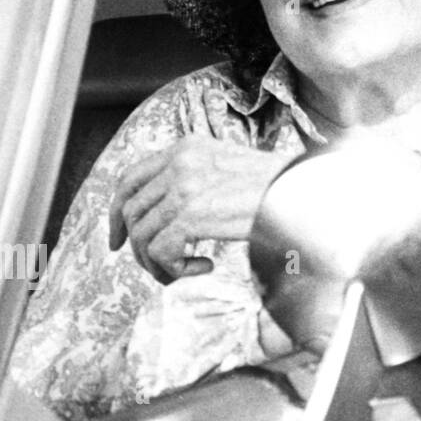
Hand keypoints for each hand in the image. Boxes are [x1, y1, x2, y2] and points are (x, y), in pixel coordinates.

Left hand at [108, 137, 292, 282]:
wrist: (301, 193)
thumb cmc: (276, 187)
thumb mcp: (228, 169)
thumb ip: (195, 179)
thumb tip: (167, 216)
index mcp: (186, 147)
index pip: (131, 177)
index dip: (118, 211)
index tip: (118, 238)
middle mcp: (179, 163)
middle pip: (132, 210)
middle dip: (136, 246)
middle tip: (154, 267)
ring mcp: (183, 188)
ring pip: (143, 236)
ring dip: (159, 264)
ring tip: (185, 272)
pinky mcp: (191, 215)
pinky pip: (161, 252)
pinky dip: (176, 269)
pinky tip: (205, 267)